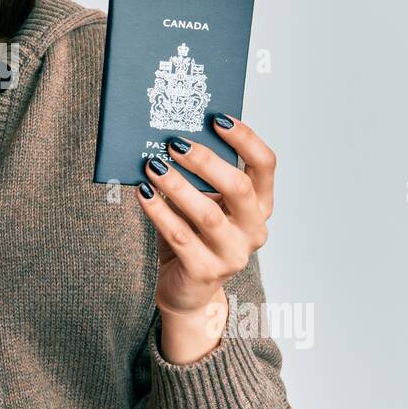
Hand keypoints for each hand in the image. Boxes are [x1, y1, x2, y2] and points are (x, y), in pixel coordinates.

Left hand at [136, 113, 275, 319]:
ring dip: (177, 186)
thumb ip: (199, 176)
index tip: (217, 118)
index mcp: (260, 205)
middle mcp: (254, 230)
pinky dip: (158, 211)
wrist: (188, 290)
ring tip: (153, 166)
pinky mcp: (205, 270)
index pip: (265, 165)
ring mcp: (233, 254)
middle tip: (174, 144)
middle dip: (205, 162)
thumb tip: (172, 137)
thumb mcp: (204, 201)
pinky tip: (142, 193)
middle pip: (239, 188)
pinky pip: (179, 236)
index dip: (245, 139)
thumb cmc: (195, 235)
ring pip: (207, 214)